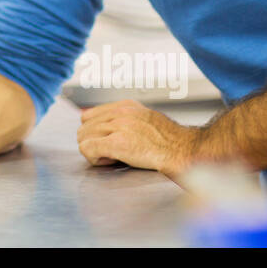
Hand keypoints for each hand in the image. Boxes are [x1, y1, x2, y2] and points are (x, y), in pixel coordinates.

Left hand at [75, 99, 200, 181]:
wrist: (183, 151)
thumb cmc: (168, 142)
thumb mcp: (144, 120)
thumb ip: (123, 120)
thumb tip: (99, 124)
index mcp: (125, 106)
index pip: (88, 115)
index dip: (96, 132)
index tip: (108, 142)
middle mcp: (119, 113)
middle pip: (84, 127)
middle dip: (94, 142)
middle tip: (111, 152)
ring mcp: (118, 127)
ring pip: (83, 137)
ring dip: (94, 151)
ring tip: (114, 157)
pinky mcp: (117, 143)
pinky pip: (88, 149)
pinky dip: (94, 159)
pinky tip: (111, 161)